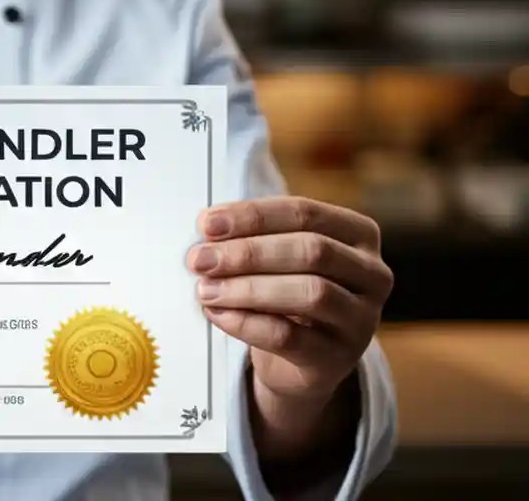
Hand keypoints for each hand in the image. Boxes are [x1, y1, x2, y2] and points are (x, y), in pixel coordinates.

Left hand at [187, 196, 392, 402]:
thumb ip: (250, 238)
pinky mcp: (338, 358)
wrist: (299, 359)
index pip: (306, 213)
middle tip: (201, 259)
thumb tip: (208, 229)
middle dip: (248, 253)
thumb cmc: (287, 293)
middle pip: (311, 251)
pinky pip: (290, 337)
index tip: (207, 223)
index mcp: (358, 235)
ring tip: (205, 289)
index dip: (253, 216)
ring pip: (310, 294)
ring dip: (247, 288)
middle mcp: (372, 275)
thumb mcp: (277, 258)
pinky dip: (247, 323)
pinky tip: (217, 314)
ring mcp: (361, 319)